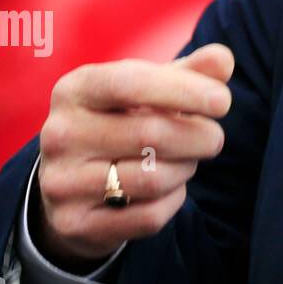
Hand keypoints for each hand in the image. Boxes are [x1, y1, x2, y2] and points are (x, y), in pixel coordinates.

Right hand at [33, 44, 233, 269]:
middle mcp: (59, 134)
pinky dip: (173, 200)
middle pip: (151, 134)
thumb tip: (223, 59)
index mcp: (75, 89)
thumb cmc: (125, 119)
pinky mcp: (73, 224)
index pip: (131, 83)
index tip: (223, 101)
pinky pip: (148, 216)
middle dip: (200, 136)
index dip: (184, 90)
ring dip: (186, 168)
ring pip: (153, 178)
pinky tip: (168, 188)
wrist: (75, 182)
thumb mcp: (150, 89)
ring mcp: (61, 182)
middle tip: (213, 137)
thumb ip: (190, 71)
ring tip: (186, 159)